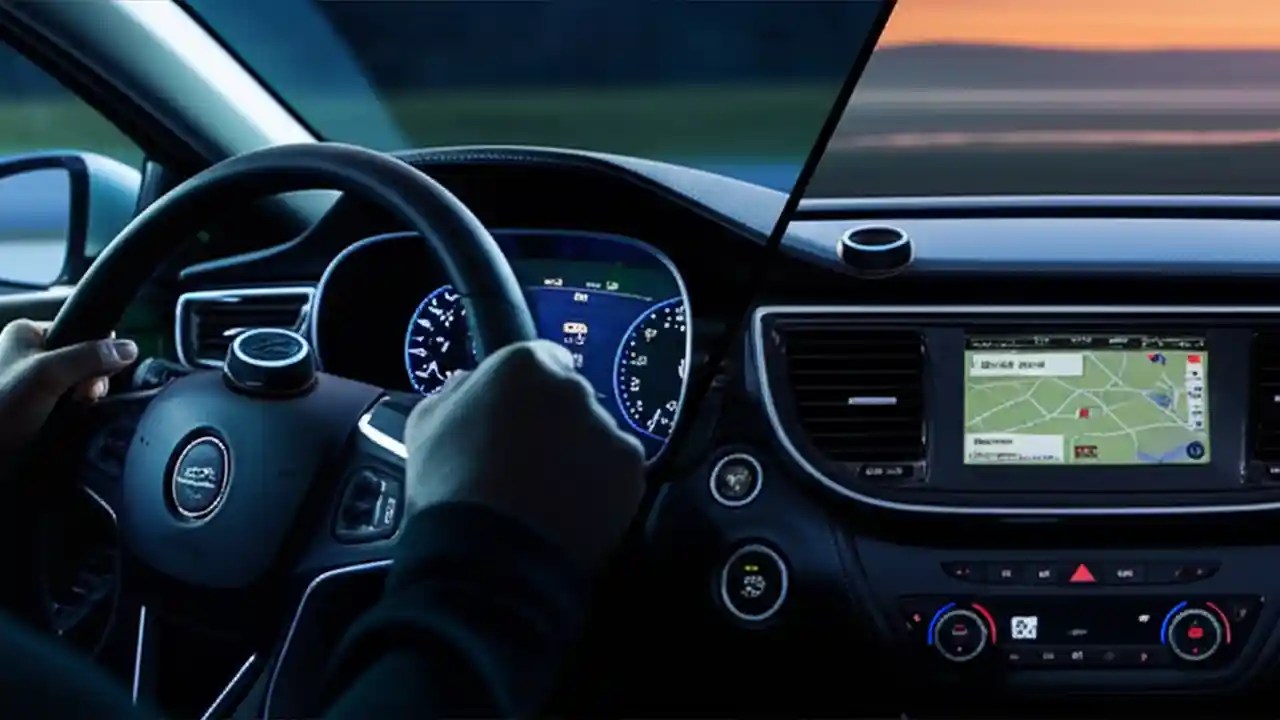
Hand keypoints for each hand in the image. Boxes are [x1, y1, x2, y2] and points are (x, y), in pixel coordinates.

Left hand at [0, 319, 137, 458]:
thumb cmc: (1, 407)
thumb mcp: (46, 375)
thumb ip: (88, 357)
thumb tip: (130, 348)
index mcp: (27, 333)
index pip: (82, 330)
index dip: (98, 351)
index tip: (98, 374)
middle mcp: (29, 354)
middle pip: (84, 358)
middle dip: (92, 379)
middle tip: (84, 397)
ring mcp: (30, 383)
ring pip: (79, 384)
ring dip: (84, 398)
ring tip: (75, 411)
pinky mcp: (33, 409)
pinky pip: (68, 404)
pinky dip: (74, 412)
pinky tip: (69, 421)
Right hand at [404, 340, 645, 569]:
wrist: (489, 560)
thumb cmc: (448, 491)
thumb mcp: (426, 427)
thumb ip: (455, 392)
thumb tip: (470, 383)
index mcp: (522, 365)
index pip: (541, 360)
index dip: (527, 393)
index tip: (518, 419)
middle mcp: (572, 387)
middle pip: (570, 398)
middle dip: (555, 423)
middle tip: (529, 464)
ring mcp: (605, 427)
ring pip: (596, 436)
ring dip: (579, 457)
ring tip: (547, 496)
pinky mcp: (631, 468)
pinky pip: (616, 472)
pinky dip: (601, 488)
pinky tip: (569, 510)